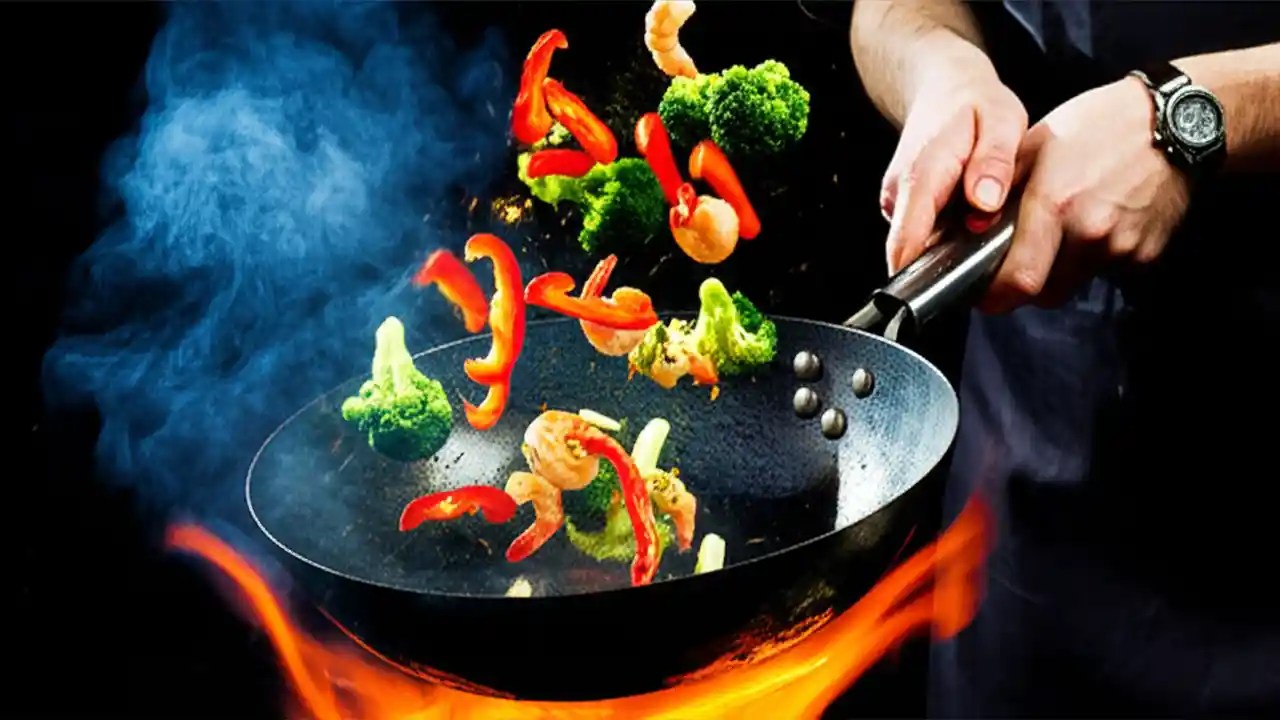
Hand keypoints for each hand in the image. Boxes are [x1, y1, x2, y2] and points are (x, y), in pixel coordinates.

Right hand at [883, 64, 1027, 273]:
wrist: (943, 87)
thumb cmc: (974, 103)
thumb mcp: (1000, 119)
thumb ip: (994, 160)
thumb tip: (985, 203)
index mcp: (921, 176)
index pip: (907, 244)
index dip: (928, 278)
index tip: (964, 290)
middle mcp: (898, 195)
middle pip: (912, 256)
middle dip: (951, 268)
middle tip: (997, 259)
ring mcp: (897, 204)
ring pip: (921, 249)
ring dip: (953, 252)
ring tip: (988, 231)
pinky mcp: (903, 209)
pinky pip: (925, 237)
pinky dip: (951, 238)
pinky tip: (975, 219)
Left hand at [982, 77, 1190, 311]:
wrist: (1178, 121)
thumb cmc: (1100, 125)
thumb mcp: (1036, 144)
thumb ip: (1001, 190)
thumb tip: (969, 227)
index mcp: (1054, 203)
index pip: (1018, 280)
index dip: (995, 295)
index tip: (982, 292)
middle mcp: (1089, 231)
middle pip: (1043, 293)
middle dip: (1023, 286)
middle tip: (1014, 266)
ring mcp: (1121, 246)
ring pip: (1072, 284)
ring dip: (1057, 271)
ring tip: (1060, 233)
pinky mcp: (1146, 254)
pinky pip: (1104, 271)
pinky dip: (1092, 259)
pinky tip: (1097, 224)